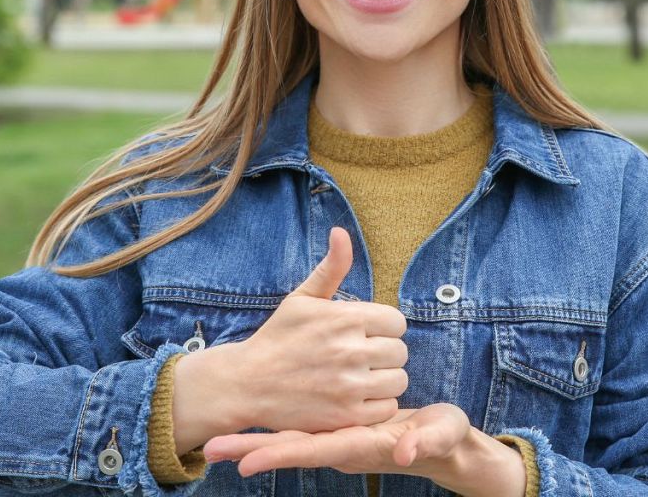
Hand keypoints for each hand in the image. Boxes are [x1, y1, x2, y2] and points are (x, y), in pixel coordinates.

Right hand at [177, 227, 408, 442]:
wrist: (246, 384)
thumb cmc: (278, 338)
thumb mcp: (302, 299)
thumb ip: (330, 267)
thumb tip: (341, 231)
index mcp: (343, 318)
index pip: (396, 322)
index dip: (383, 328)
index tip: (365, 334)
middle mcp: (349, 350)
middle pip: (400, 351)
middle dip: (384, 353)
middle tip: (361, 358)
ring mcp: (349, 386)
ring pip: (399, 380)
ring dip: (384, 380)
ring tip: (362, 378)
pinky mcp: (347, 416)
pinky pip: (387, 408)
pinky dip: (377, 404)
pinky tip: (357, 398)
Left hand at [203, 404, 471, 477]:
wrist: (443, 443)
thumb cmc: (444, 439)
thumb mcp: (440, 437)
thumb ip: (423, 443)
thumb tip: (404, 451)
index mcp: (361, 445)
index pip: (314, 450)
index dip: (280, 454)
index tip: (246, 463)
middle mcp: (341, 445)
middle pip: (290, 448)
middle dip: (251, 449)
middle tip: (210, 450)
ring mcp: (337, 438)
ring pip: (290, 439)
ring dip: (254, 441)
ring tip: (214, 444)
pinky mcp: (337, 428)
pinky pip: (301, 430)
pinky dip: (274, 430)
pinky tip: (251, 423)